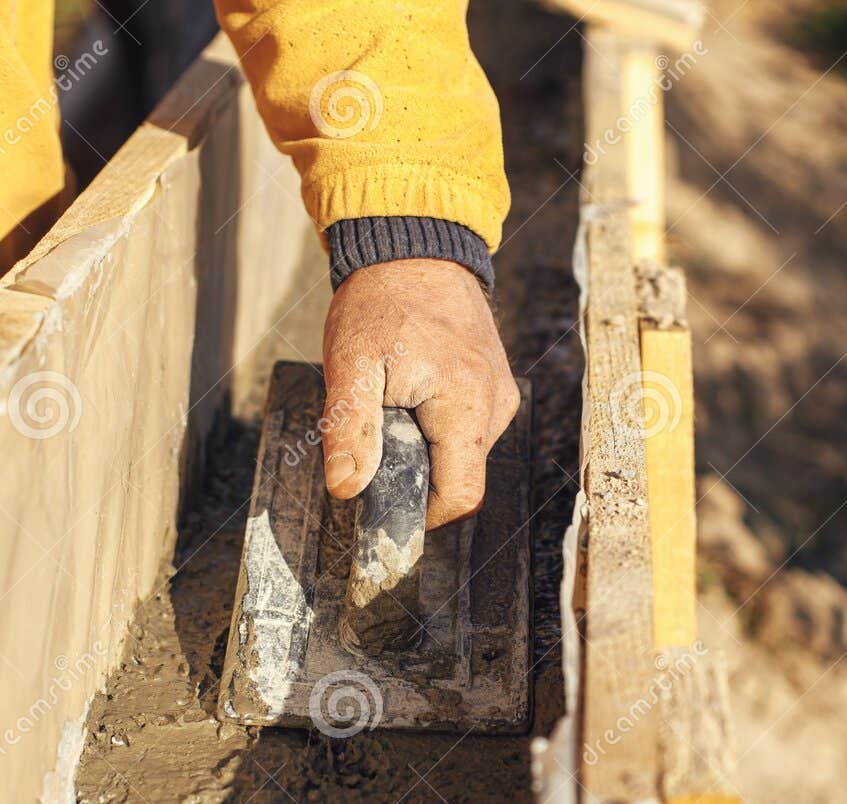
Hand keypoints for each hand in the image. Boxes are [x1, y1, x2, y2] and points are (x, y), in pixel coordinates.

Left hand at [321, 259, 519, 529]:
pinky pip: (467, 429)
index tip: (384, 502)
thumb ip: (350, 431)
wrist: (414, 246)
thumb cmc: (381, 301)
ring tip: (393, 403)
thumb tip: (347, 489)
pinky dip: (436, 426)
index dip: (422, 513)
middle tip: (378, 435)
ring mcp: (500, 395)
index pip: (461, 496)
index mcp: (467, 406)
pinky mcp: (495, 386)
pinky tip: (411, 393)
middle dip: (416, 473)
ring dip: (424, 448)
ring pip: (462, 455)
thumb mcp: (350, 365)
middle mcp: (496, 406)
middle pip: (459, 478)